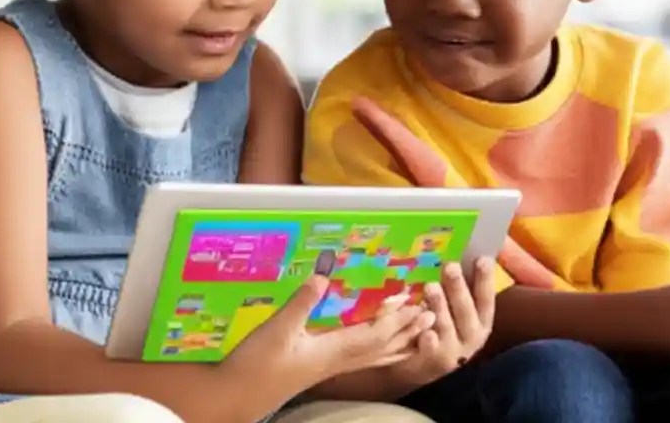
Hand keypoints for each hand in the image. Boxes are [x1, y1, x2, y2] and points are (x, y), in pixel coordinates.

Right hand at [222, 275, 435, 395]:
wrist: (237, 395)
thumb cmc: (256, 363)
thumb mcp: (277, 328)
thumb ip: (302, 302)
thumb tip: (325, 275)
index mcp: (331, 351)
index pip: (373, 336)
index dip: (396, 319)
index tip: (415, 302)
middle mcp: (337, 361)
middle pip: (381, 347)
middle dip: (407, 330)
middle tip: (432, 313)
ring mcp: (329, 367)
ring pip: (373, 356)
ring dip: (397, 342)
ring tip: (418, 331)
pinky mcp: (320, 369)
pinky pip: (359, 359)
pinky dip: (377, 351)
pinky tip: (378, 347)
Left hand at [385, 257, 495, 391]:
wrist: (422, 368)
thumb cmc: (442, 330)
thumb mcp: (456, 311)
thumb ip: (460, 290)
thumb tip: (463, 252)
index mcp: (481, 322)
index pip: (486, 299)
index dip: (485, 280)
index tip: (482, 259)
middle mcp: (471, 338)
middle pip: (467, 312)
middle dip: (459, 289)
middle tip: (450, 266)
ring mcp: (453, 352)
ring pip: (448, 328)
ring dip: (441, 307)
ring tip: (430, 286)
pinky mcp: (432, 363)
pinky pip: (430, 349)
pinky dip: (429, 340)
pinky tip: (424, 330)